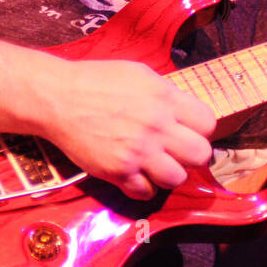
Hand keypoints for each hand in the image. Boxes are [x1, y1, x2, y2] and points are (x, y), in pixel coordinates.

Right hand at [42, 58, 216, 200]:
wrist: (58, 98)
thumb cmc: (96, 81)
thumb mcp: (139, 74)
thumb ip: (166, 93)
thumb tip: (184, 109)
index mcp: (164, 98)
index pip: (208, 123)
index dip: (200, 128)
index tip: (188, 129)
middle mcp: (156, 126)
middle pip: (200, 154)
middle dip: (191, 154)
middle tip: (175, 151)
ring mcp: (137, 152)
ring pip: (177, 178)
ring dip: (169, 173)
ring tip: (156, 164)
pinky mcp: (118, 171)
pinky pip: (146, 193)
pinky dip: (143, 187)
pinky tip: (136, 175)